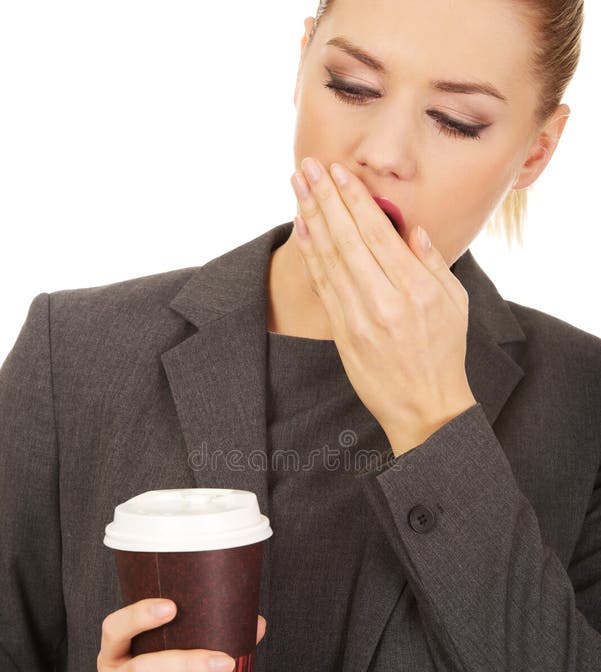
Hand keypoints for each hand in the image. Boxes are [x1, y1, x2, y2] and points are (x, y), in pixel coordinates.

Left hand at [290, 157, 476, 455]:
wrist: (425, 408)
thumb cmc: (444, 353)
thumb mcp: (454, 303)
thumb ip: (432, 262)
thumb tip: (411, 228)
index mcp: (417, 288)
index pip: (378, 232)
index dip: (355, 199)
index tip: (339, 171)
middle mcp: (385, 300)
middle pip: (348, 238)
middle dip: (326, 197)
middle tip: (308, 166)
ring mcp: (360, 318)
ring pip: (330, 258)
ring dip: (312, 218)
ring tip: (298, 187)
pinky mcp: (343, 334)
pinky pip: (324, 286)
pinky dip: (310, 254)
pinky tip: (302, 228)